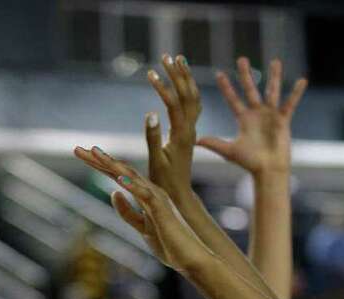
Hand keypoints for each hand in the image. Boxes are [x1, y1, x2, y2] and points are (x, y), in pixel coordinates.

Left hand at [72, 147, 209, 272]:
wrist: (192, 258)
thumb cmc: (170, 244)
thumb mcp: (142, 227)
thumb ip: (127, 211)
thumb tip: (113, 192)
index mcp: (145, 194)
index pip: (118, 176)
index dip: (99, 165)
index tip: (80, 154)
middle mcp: (150, 190)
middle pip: (120, 171)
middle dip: (98, 159)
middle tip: (76, 149)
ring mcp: (157, 198)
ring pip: (131, 177)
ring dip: (111, 165)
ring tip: (94, 152)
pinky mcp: (162, 210)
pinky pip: (144, 195)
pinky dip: (131, 186)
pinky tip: (118, 180)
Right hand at [143, 54, 200, 200]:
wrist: (180, 197)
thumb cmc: (164, 184)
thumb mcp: (156, 162)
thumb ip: (153, 137)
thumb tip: (150, 113)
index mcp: (181, 136)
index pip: (174, 104)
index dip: (163, 87)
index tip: (150, 73)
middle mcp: (190, 130)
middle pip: (188, 95)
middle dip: (178, 74)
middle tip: (167, 56)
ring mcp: (191, 131)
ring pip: (193, 98)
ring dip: (185, 78)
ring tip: (177, 60)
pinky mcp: (189, 134)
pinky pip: (193, 107)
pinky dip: (188, 91)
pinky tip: (183, 83)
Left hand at [199, 57, 305, 177]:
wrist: (268, 170)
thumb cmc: (250, 162)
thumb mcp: (230, 151)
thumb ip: (215, 144)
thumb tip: (197, 140)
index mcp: (244, 119)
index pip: (233, 100)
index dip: (226, 88)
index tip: (219, 74)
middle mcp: (256, 113)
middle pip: (250, 89)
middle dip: (245, 75)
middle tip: (241, 59)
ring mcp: (270, 115)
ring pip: (272, 91)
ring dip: (274, 76)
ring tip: (275, 61)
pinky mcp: (283, 119)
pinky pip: (290, 103)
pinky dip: (296, 93)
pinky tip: (302, 81)